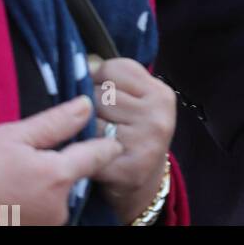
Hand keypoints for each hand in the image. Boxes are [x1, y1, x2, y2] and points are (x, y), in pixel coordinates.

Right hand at [0, 96, 122, 225]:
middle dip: (67, 163)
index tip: (107, 134)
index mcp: (58, 176)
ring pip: (64, 194)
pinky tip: (20, 192)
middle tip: (39, 156)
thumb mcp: (15, 135)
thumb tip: (87, 106)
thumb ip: (56, 122)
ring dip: (52, 184)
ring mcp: (49, 225)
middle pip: (79, 175)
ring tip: (22, 176)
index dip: (105, 141)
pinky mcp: (38, 235)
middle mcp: (60, 206)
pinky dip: (41, 200)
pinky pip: (50, 210)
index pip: (101, 155)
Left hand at [88, 56, 175, 223]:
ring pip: (90, 119)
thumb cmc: (133, 131)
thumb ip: (114, 78)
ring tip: (93, 135)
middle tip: (96, 119)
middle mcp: (157, 116)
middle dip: (88, 104)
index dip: (96, 78)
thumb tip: (82, 63)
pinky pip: (88, 147)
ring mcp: (145, 142)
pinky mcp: (128, 167)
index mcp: (161, 93)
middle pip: (99, 94)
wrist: (143, 182)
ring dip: (82, 127)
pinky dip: (82, 149)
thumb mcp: (136, 99)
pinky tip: (89, 152)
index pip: (113, 68)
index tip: (99, 92)